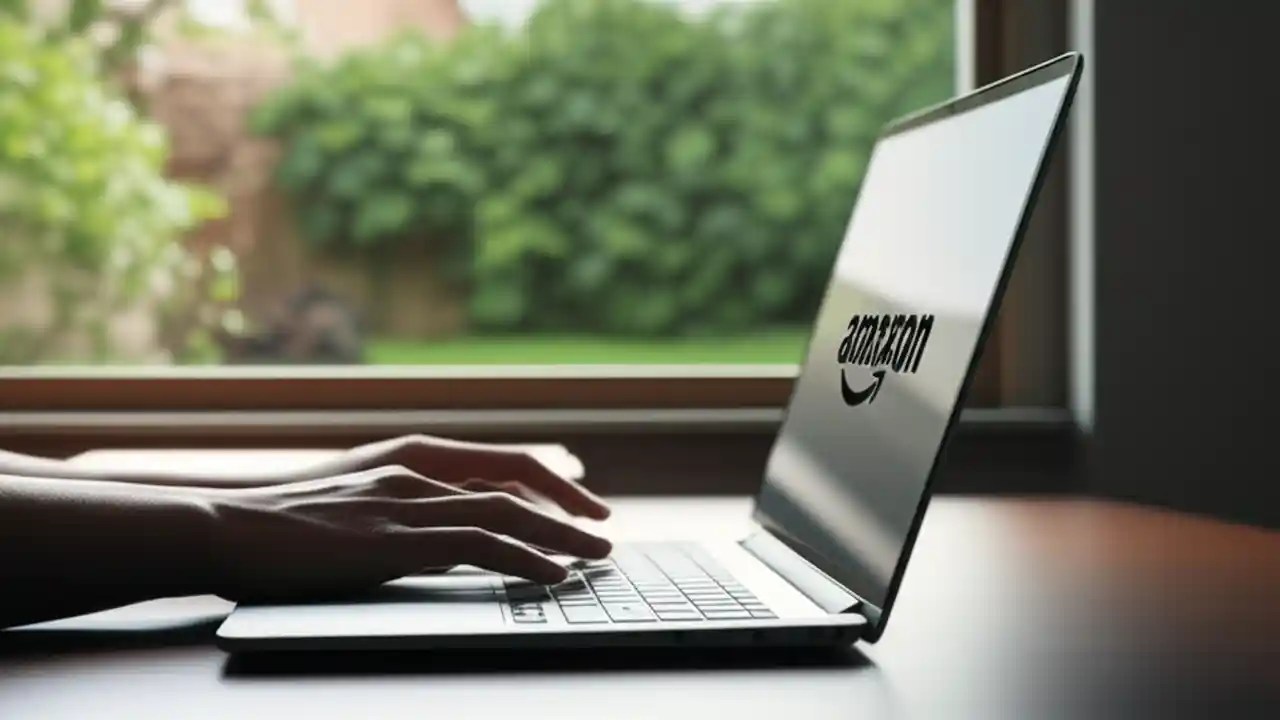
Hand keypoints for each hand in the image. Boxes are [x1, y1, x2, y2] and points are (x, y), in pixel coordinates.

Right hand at [206, 465, 609, 600]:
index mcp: (406, 456)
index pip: (496, 461)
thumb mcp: (351, 505)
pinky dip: (523, 557)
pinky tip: (551, 574)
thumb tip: (444, 534)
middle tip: (604, 531)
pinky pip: (478, 544)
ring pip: (505, 511)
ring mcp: (406, 501)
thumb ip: (401, 508)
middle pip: (513, 480)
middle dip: (566, 506)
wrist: (221, 526)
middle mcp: (415, 470)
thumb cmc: (278, 525)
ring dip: (559, 535)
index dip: (546, 480)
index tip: (578, 502)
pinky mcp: (394, 539)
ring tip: (596, 557)